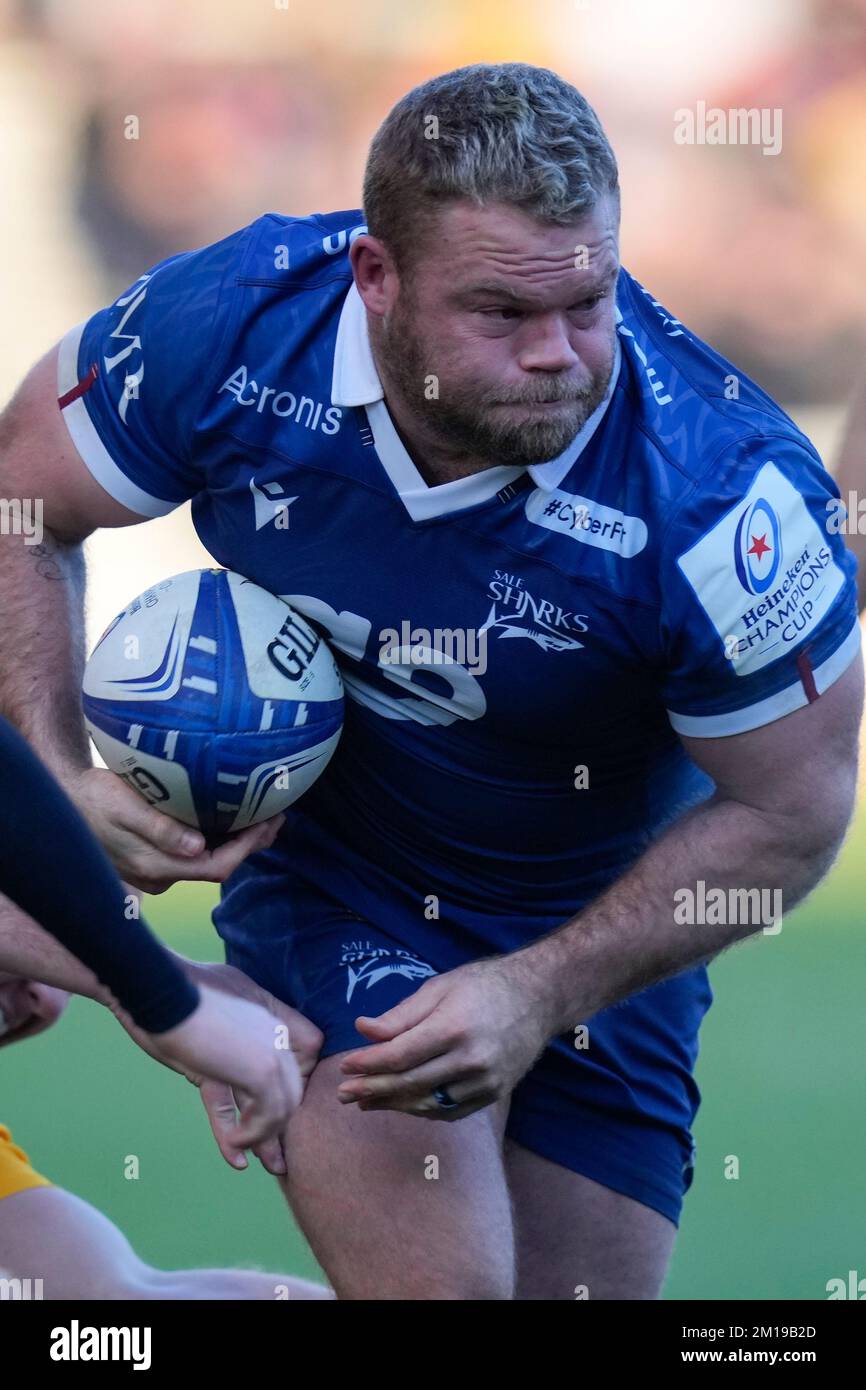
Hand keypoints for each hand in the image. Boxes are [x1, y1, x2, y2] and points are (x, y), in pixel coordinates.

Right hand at [64, 766, 283, 892]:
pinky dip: (219, 838)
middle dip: (250, 844)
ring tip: (263, 815)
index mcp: (155, 866)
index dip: (246, 848)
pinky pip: (195, 854)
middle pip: (217, 867)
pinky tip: (230, 817)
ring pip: (208, 861)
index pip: (215, 867)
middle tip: (277, 816)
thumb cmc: (93, 798)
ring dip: (237, 842)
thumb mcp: (124, 808)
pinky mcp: (153, 858)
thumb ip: (160, 829)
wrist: (63, 799)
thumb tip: (198, 847)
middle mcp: (159, 876)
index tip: (268, 821)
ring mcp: (156, 871)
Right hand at [176, 959, 323, 1170]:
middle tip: (275, 1152)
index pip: (308, 1046)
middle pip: (292, 1084)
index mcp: (269, 1010)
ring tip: (254, 1158)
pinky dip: (247, 1137)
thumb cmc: (174, 990)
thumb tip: (224, 1050)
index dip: (292, 1075)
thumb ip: (229, 1021)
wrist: (160, 986)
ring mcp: (269, 1050)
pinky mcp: (255, 1070)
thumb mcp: (212, 999)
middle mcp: (276, 1031)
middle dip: (281, 1120)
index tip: (272, 1100)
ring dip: (265, 1137)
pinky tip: (235, 1154)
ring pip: (281, 1105)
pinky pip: (263, 1115)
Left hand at [335, 956, 551, 1120]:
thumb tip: (363, 1030)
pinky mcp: (494, 1094)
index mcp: (453, 1027)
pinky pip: (449, 1110)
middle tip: (344, 1094)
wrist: (539, 998)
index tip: (345, 1068)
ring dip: (392, 1104)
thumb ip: (400, 1015)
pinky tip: (402, 1103)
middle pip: (409, 1083)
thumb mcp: (439, 988)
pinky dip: (422, 1109)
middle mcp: (471, 1059)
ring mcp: (485, 1081)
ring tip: (365, 1102)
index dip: (368, 1064)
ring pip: (427, 1103)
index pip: (399, 1056)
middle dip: (372, 1089)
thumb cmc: (484, 986)